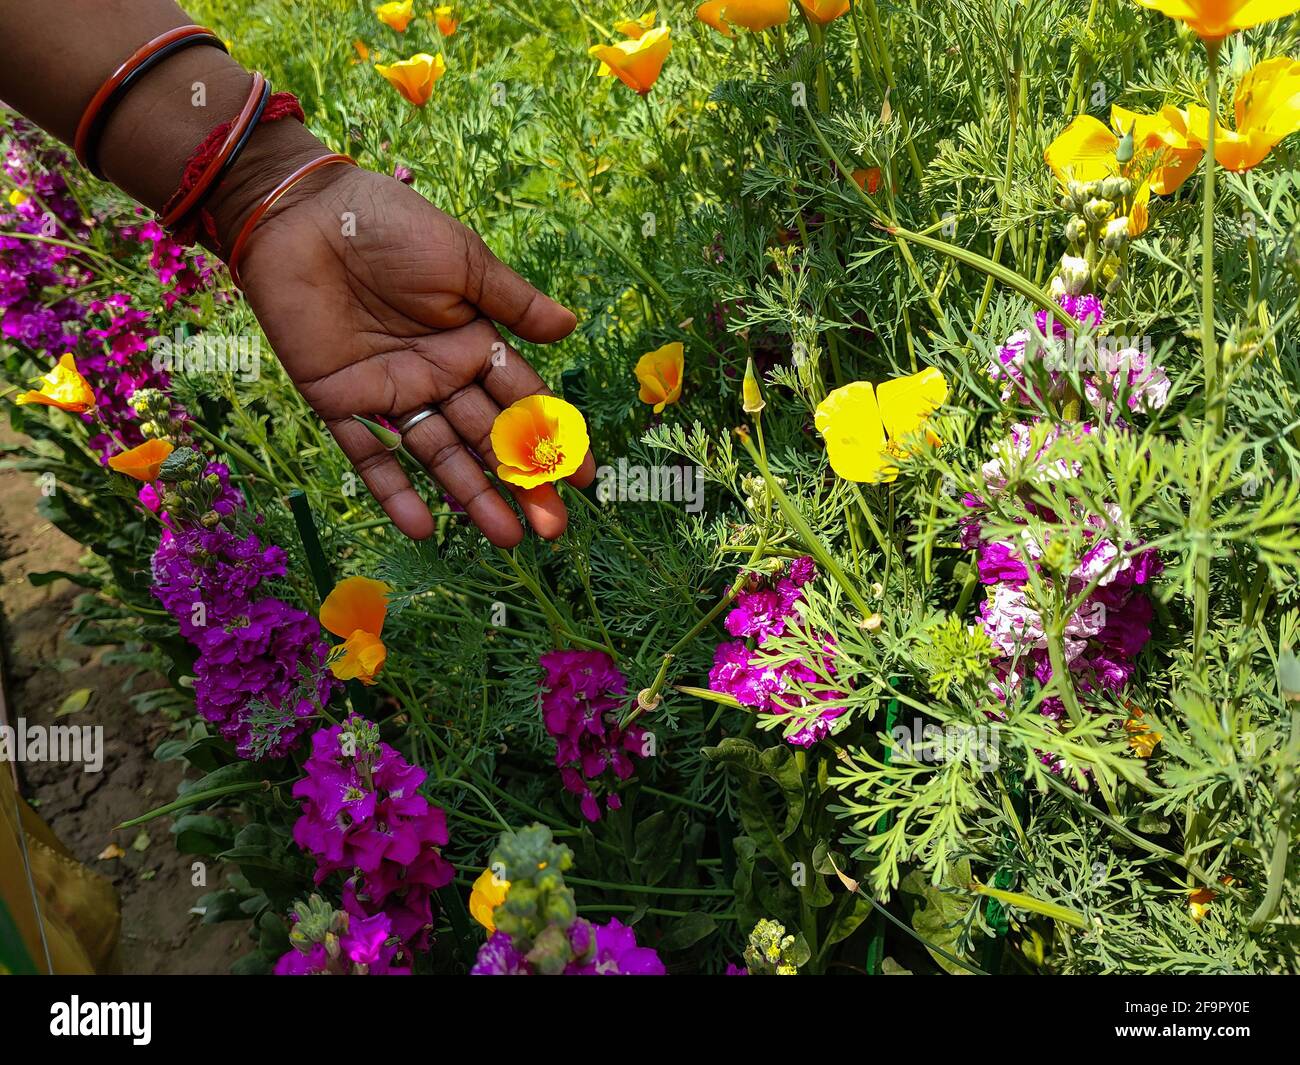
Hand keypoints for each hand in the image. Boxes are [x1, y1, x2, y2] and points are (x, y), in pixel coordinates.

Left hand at [231, 163, 594, 545]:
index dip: (552, 438)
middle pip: (488, 439)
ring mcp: (391, 393)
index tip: (583, 477)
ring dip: (472, 497)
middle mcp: (437, 375)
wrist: (302, 214)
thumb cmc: (388, 225)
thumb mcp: (462, 260)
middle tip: (552, 527)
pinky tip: (424, 528)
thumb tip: (571, 325)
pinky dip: (393, 492)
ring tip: (507, 538)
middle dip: (522, 482)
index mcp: (470, 341)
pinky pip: (371, 455)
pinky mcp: (341, 402)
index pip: (522, 399)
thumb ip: (513, 301)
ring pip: (440, 457)